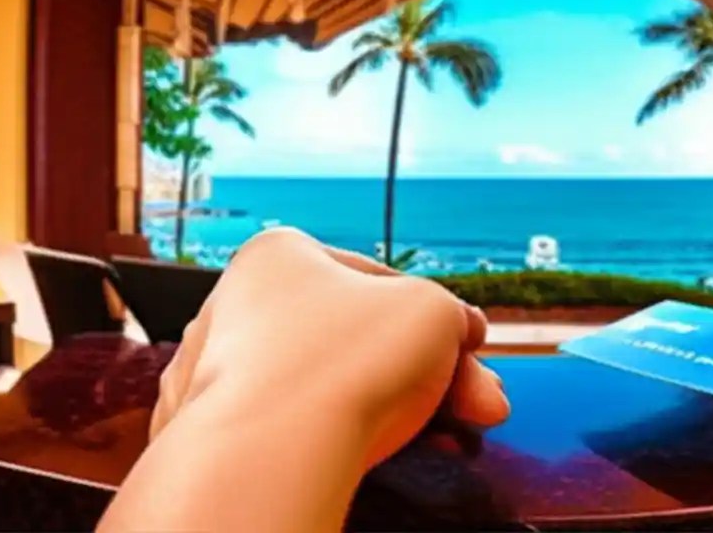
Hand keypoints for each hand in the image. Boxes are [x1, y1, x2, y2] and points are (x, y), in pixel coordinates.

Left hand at [151, 226, 509, 466]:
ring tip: (465, 428)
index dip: (438, 314)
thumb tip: (459, 329)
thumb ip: (450, 313)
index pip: (378, 279)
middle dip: (438, 370)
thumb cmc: (348, 360)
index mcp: (277, 255)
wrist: (275, 456)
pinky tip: (416, 446)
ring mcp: (231, 375)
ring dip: (415, 402)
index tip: (471, 343)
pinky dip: (365, 432)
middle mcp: (243, 309)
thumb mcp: (432, 309)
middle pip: (366, 337)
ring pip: (343, 383)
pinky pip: (312, 425)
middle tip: (481, 399)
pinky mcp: (234, 433)